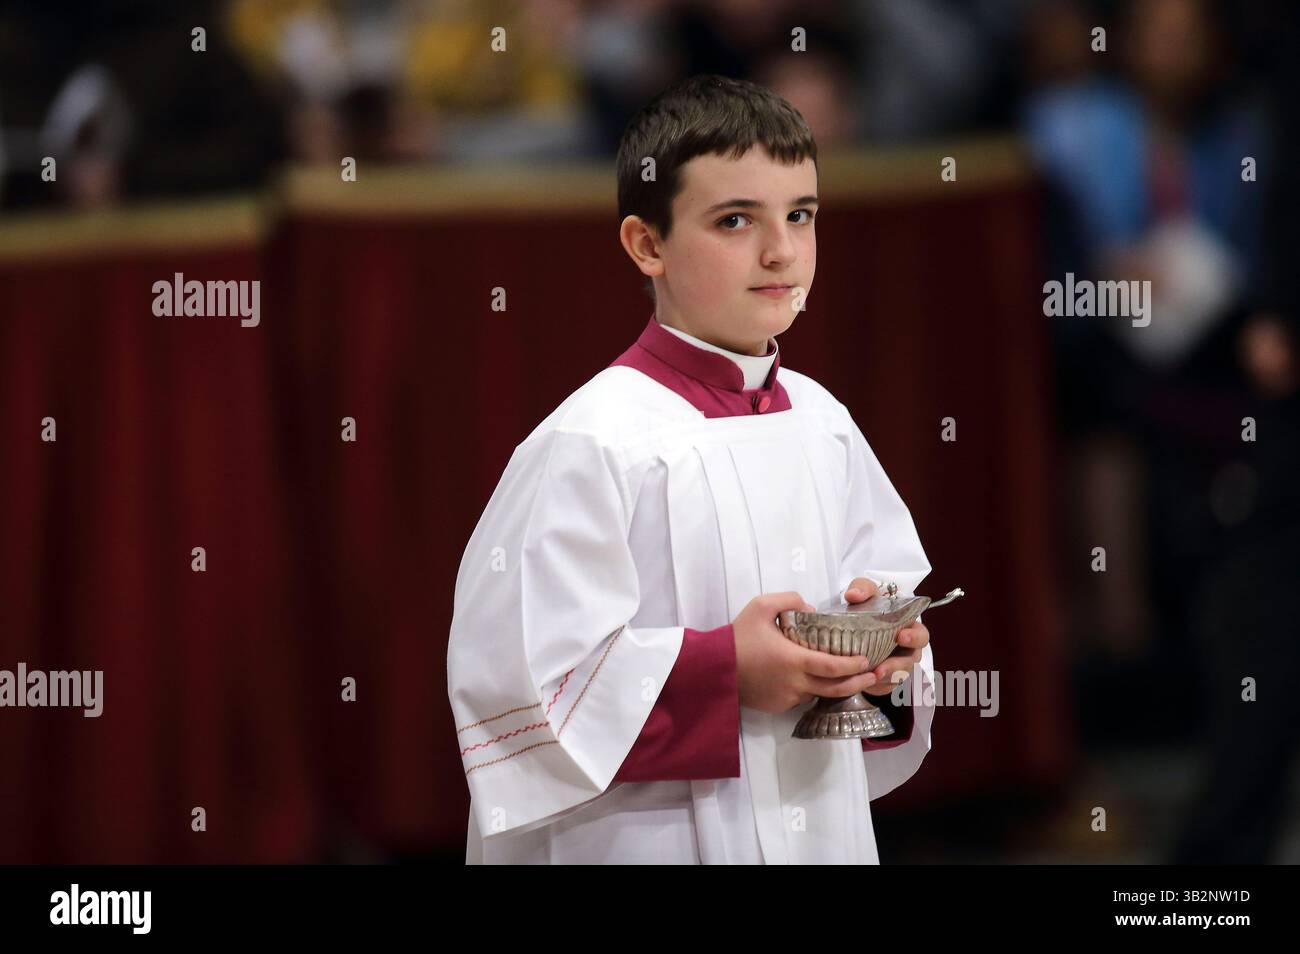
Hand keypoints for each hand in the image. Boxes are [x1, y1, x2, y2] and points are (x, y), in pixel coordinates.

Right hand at [733, 591, 881, 713]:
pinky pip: (799, 698)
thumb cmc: (738, 636)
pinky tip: (811, 678)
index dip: (854, 666)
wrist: (713, 668)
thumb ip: (790, 600)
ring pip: (817, 693)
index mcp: (794, 660)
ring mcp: (786, 698)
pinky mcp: (777, 706)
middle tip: (873, 675)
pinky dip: (809, 689)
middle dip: (858, 682)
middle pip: (834, 688)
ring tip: (847, 677)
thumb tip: (810, 609)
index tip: (867, 661)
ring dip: (833, 686)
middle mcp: (794, 683)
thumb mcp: (761, 606)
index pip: (833, 667)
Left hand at [843, 577, 928, 696]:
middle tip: (883, 665)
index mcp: (908, 627)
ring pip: (899, 675)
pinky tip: (867, 682)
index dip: (914, 636)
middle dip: (900, 664)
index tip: (901, 636)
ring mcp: (897, 665)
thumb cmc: (866, 608)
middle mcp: (907, 648)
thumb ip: (862, 589)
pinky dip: (878, 684)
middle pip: (913, 659)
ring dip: (887, 676)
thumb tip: (853, 595)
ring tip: (873, 675)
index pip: (921, 634)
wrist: (849, 630)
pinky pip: (886, 685)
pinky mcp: (887, 679)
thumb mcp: (865, 594)